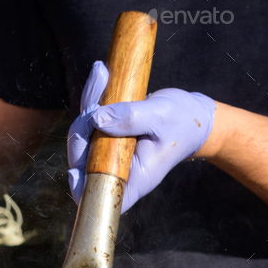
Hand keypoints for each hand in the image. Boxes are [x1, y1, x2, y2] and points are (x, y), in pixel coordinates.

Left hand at [67, 61, 215, 211]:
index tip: (75, 172)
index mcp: (134, 178)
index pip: (102, 194)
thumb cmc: (182, 122)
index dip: (82, 187)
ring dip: (87, 104)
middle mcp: (118, 168)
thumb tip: (96, 119)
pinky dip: (93, 96)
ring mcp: (110, 152)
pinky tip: (101, 73)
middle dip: (81, 130)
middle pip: (82, 160)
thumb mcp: (160, 117)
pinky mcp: (107, 134)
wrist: (191, 114)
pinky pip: (91, 118)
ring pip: (83, 134)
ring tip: (101, 74)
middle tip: (96, 101)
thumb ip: (130, 118)